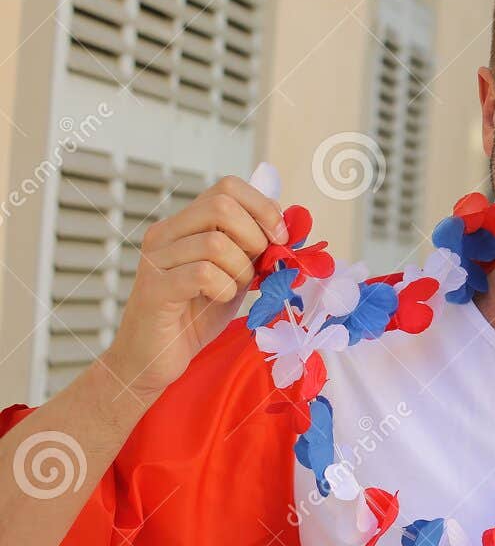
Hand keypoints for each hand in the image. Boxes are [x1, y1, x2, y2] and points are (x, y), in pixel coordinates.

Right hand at [100, 175, 287, 406]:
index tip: (280, 238)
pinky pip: (203, 273)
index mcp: (185, 224)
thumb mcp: (235, 275)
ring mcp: (156, 259)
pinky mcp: (154, 288)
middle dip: (254, 237)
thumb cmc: (196, 316)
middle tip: (256, 267)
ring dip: (240, 270)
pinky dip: (224, 289)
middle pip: (221, 205)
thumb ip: (255, 250)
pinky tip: (218, 300)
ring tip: (232, 289)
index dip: (263, 207)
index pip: (227, 186)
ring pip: (215, 242)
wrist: (153, 358)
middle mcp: (165, 233)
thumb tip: (291, 225)